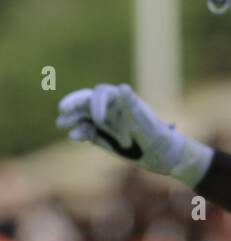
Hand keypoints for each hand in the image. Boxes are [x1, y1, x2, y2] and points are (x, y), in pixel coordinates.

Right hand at [56, 83, 212, 184]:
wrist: (160, 152)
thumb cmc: (154, 133)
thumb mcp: (142, 119)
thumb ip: (130, 104)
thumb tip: (122, 88)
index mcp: (121, 100)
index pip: (101, 93)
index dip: (96, 104)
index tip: (99, 120)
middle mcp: (110, 109)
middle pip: (87, 101)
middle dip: (74, 104)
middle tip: (63, 108)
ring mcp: (104, 122)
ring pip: (83, 116)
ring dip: (72, 119)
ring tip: (61, 124)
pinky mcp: (101, 136)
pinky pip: (86, 132)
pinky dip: (79, 133)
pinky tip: (74, 136)